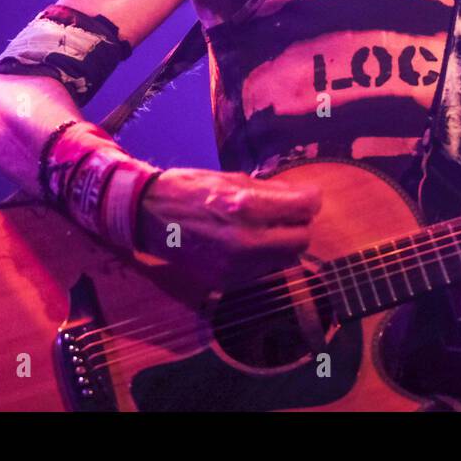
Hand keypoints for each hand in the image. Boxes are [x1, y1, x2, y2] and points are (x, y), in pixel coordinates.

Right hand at [135, 167, 320, 288]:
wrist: (149, 217)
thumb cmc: (192, 189)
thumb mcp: (234, 179)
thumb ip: (273, 192)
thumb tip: (306, 198)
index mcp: (247, 207)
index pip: (303, 209)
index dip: (311, 200)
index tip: (308, 196)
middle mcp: (245, 241)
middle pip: (301, 240)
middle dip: (300, 225)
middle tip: (290, 213)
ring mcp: (236, 266)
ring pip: (284, 259)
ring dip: (283, 243)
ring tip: (265, 227)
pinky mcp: (227, 281)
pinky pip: (262, 271)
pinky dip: (263, 257)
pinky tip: (246, 243)